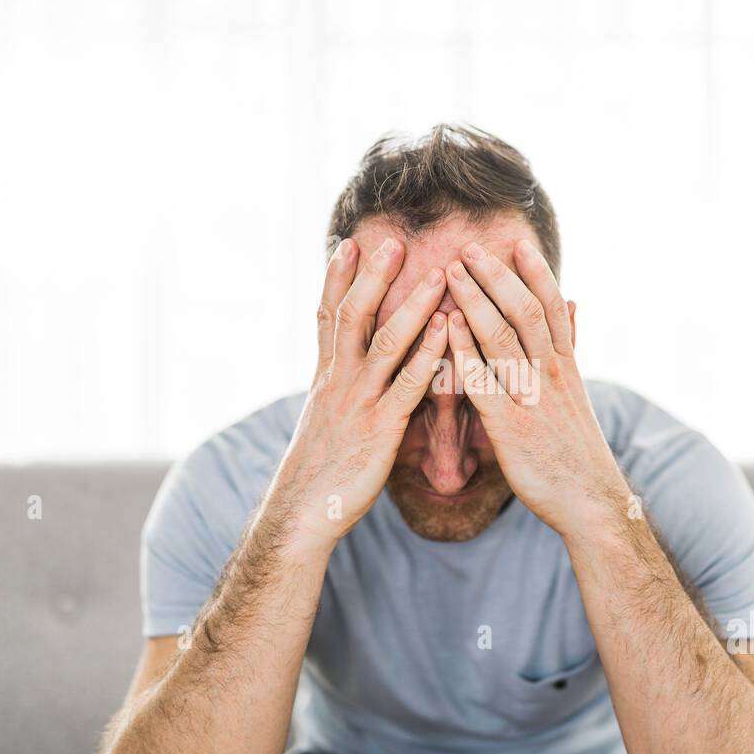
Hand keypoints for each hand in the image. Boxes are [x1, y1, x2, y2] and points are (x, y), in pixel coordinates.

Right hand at [264, 236, 448, 555]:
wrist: (304, 512)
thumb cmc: (321, 468)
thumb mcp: (324, 418)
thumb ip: (338, 388)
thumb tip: (345, 368)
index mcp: (325, 376)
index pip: (328, 316)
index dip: (336, 279)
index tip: (348, 243)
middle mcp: (338, 380)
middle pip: (352, 316)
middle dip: (371, 277)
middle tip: (391, 241)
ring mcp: (358, 402)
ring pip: (385, 343)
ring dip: (412, 306)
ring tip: (437, 275)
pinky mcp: (380, 428)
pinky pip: (407, 385)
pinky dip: (428, 354)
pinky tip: (449, 331)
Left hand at [445, 239, 630, 539]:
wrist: (588, 500)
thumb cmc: (577, 449)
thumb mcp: (577, 390)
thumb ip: (570, 345)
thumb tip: (575, 303)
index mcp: (567, 365)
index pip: (551, 306)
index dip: (534, 272)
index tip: (515, 242)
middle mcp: (552, 374)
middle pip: (526, 311)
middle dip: (498, 276)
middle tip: (470, 246)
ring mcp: (532, 398)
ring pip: (504, 336)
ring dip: (476, 299)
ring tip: (451, 271)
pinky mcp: (510, 425)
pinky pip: (484, 380)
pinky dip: (464, 350)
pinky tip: (444, 329)